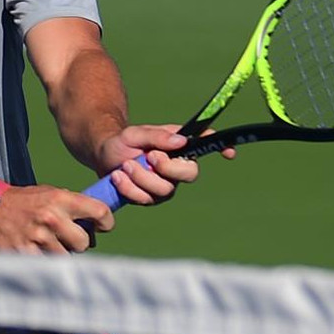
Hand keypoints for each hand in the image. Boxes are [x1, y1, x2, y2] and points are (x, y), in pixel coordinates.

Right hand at [0, 183, 113, 253]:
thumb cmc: (25, 201)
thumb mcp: (51, 193)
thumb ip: (74, 206)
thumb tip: (98, 224)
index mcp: (61, 199)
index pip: (100, 212)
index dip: (106, 222)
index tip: (102, 227)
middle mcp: (52, 218)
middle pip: (84, 243)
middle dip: (79, 242)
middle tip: (68, 238)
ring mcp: (39, 237)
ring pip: (66, 257)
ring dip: (61, 252)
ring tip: (48, 242)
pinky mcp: (26, 253)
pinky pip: (48, 265)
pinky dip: (46, 260)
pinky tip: (37, 250)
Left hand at [93, 124, 227, 206]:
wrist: (104, 156)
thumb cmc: (124, 142)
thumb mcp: (137, 133)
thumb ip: (158, 137)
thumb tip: (181, 142)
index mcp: (179, 149)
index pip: (205, 147)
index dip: (220, 149)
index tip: (229, 153)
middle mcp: (177, 169)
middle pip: (189, 174)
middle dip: (169, 167)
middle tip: (150, 156)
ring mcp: (164, 186)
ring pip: (165, 190)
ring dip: (143, 177)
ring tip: (126, 165)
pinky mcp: (149, 199)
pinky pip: (145, 199)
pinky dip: (129, 188)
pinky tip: (118, 177)